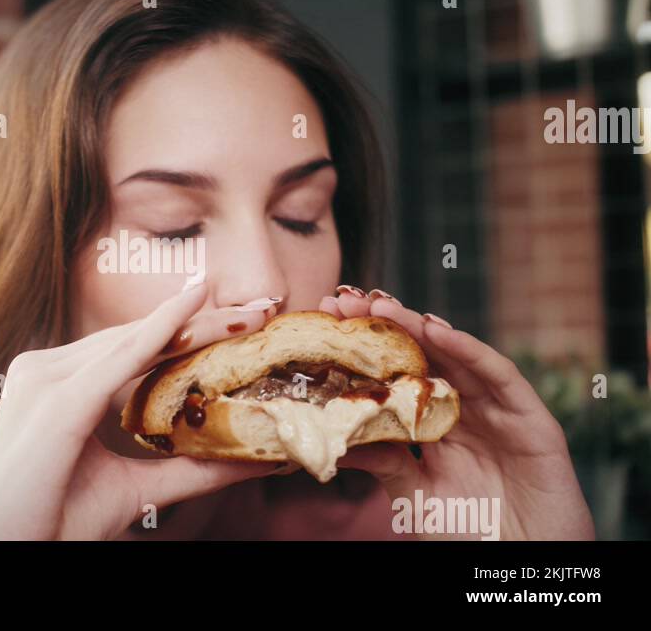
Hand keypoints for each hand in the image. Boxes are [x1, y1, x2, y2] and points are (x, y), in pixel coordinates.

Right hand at [0, 281, 283, 539]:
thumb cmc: (53, 521)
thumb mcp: (136, 487)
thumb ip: (191, 468)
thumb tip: (256, 458)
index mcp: (58, 384)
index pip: (134, 350)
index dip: (188, 334)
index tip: (242, 326)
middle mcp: (47, 370)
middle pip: (137, 338)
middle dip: (203, 323)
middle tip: (260, 309)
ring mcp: (45, 379)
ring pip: (133, 343)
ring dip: (195, 326)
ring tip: (248, 316)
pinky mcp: (55, 402)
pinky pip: (115, 362)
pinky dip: (157, 333)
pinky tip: (192, 310)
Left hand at [323, 286, 595, 540]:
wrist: (522, 563)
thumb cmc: (471, 532)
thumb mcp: (414, 493)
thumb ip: (383, 462)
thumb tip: (334, 440)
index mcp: (437, 422)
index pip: (399, 373)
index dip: (367, 346)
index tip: (330, 319)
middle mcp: (468, 409)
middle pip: (424, 355)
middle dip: (387, 325)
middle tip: (349, 299)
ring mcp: (500, 411)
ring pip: (459, 357)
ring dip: (421, 328)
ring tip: (384, 307)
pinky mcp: (532, 420)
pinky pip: (500, 377)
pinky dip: (471, 352)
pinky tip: (439, 333)